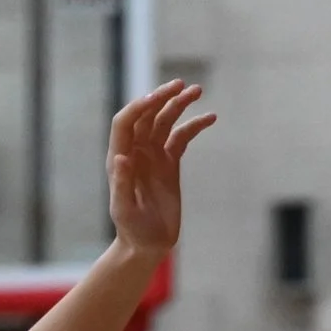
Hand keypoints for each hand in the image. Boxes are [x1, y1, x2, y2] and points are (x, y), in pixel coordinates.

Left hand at [107, 80, 213, 257]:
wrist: (147, 245)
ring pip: (166, 120)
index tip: (157, 98)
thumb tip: (121, 157)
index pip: (126, 121)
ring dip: (180, 104)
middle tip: (182, 85)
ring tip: (197, 91)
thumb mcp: (124, 210)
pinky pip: (182, 136)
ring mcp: (154, 155)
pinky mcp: (170, 163)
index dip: (139, 106)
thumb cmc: (132, 230)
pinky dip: (195, 125)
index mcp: (120, 157)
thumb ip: (121, 184)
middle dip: (162, 97)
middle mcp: (136, 150)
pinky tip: (210, 118)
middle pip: (147, 114)